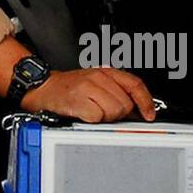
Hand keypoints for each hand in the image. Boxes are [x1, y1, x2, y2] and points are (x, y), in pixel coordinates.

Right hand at [20, 67, 155, 122]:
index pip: (135, 84)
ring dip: (105, 118)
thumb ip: (116, 93)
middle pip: (125, 103)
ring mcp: (87, 87)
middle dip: (118, 114)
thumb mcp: (95, 84)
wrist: (42, 88)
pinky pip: (97, 117)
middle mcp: (98, 77)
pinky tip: (83, 115)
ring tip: (92, 113)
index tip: (149, 115)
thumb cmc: (69, 89)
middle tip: (104, 113)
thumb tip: (137, 111)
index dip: (146, 101)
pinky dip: (92, 120)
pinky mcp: (77, 100)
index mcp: (106, 72)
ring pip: (113, 111)